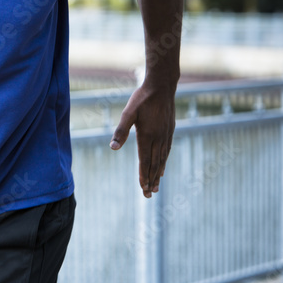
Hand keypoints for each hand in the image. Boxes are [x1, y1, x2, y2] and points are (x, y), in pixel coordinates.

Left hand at [110, 83, 175, 197]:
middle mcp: (158, 139)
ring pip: (162, 159)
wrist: (162, 87)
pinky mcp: (169, 131)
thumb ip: (121, 131)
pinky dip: (164, 162)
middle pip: (154, 164)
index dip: (143, 175)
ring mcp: (165, 135)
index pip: (144, 161)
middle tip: (148, 195)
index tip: (143, 188)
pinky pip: (167, 151)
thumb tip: (113, 148)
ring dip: (158, 174)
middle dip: (151, 180)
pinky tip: (163, 168)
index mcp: (147, 136)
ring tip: (156, 187)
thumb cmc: (142, 99)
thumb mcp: (128, 113)